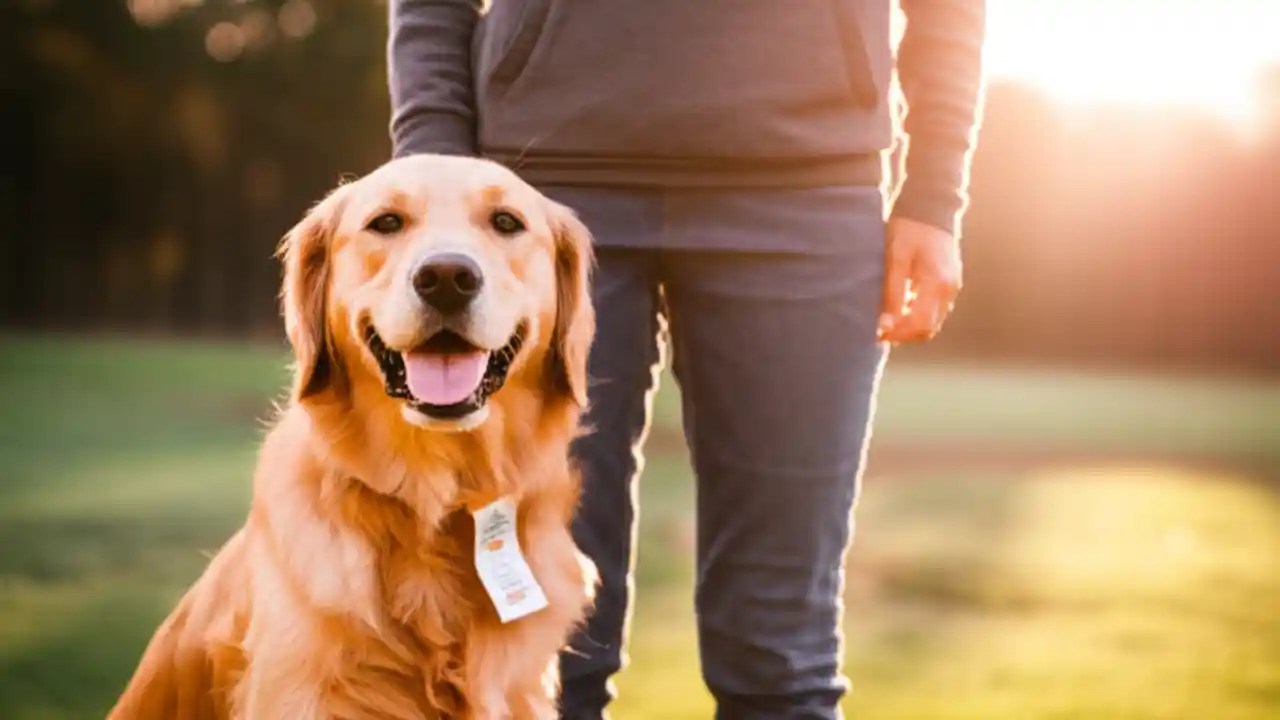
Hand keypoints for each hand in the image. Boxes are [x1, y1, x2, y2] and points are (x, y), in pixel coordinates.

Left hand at [878, 217, 962, 343]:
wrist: (929, 207)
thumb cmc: (909, 229)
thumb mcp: (895, 259)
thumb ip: (892, 293)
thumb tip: (886, 324)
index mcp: (937, 283)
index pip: (920, 325)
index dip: (898, 334)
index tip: (877, 332)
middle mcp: (949, 289)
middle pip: (928, 329)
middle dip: (904, 335)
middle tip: (879, 330)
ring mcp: (952, 287)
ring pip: (932, 322)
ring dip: (910, 327)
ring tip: (886, 321)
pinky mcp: (949, 283)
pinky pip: (934, 310)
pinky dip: (917, 316)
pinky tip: (898, 309)